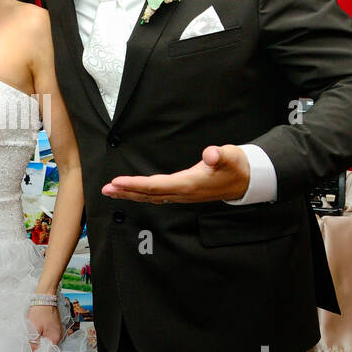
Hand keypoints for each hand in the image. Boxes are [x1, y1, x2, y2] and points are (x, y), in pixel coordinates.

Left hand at [26, 304, 61, 351]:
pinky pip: (50, 334)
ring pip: (49, 340)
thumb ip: (34, 342)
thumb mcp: (34, 329)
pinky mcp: (56, 325)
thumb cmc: (40, 312)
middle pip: (50, 347)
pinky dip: (44, 335)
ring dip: (42, 341)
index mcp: (55, 338)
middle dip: (41, 348)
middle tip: (31, 347)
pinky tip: (38, 332)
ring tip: (34, 339)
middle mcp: (60, 336)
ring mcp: (59, 330)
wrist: (45, 297)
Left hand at [101, 144, 249, 203]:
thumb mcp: (231, 156)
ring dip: (131, 194)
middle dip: (126, 192)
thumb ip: (220, 155)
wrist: (246, 180)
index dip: (136, 185)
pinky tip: (132, 191)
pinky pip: (157, 196)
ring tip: (111, 191)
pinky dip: (141, 193)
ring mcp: (182, 195)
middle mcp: (183, 193)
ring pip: (151, 197)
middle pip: (149, 195)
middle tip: (105, 189)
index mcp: (189, 185)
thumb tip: (211, 154)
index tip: (117, 182)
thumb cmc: (236, 166)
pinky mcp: (182, 193)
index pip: (157, 186)